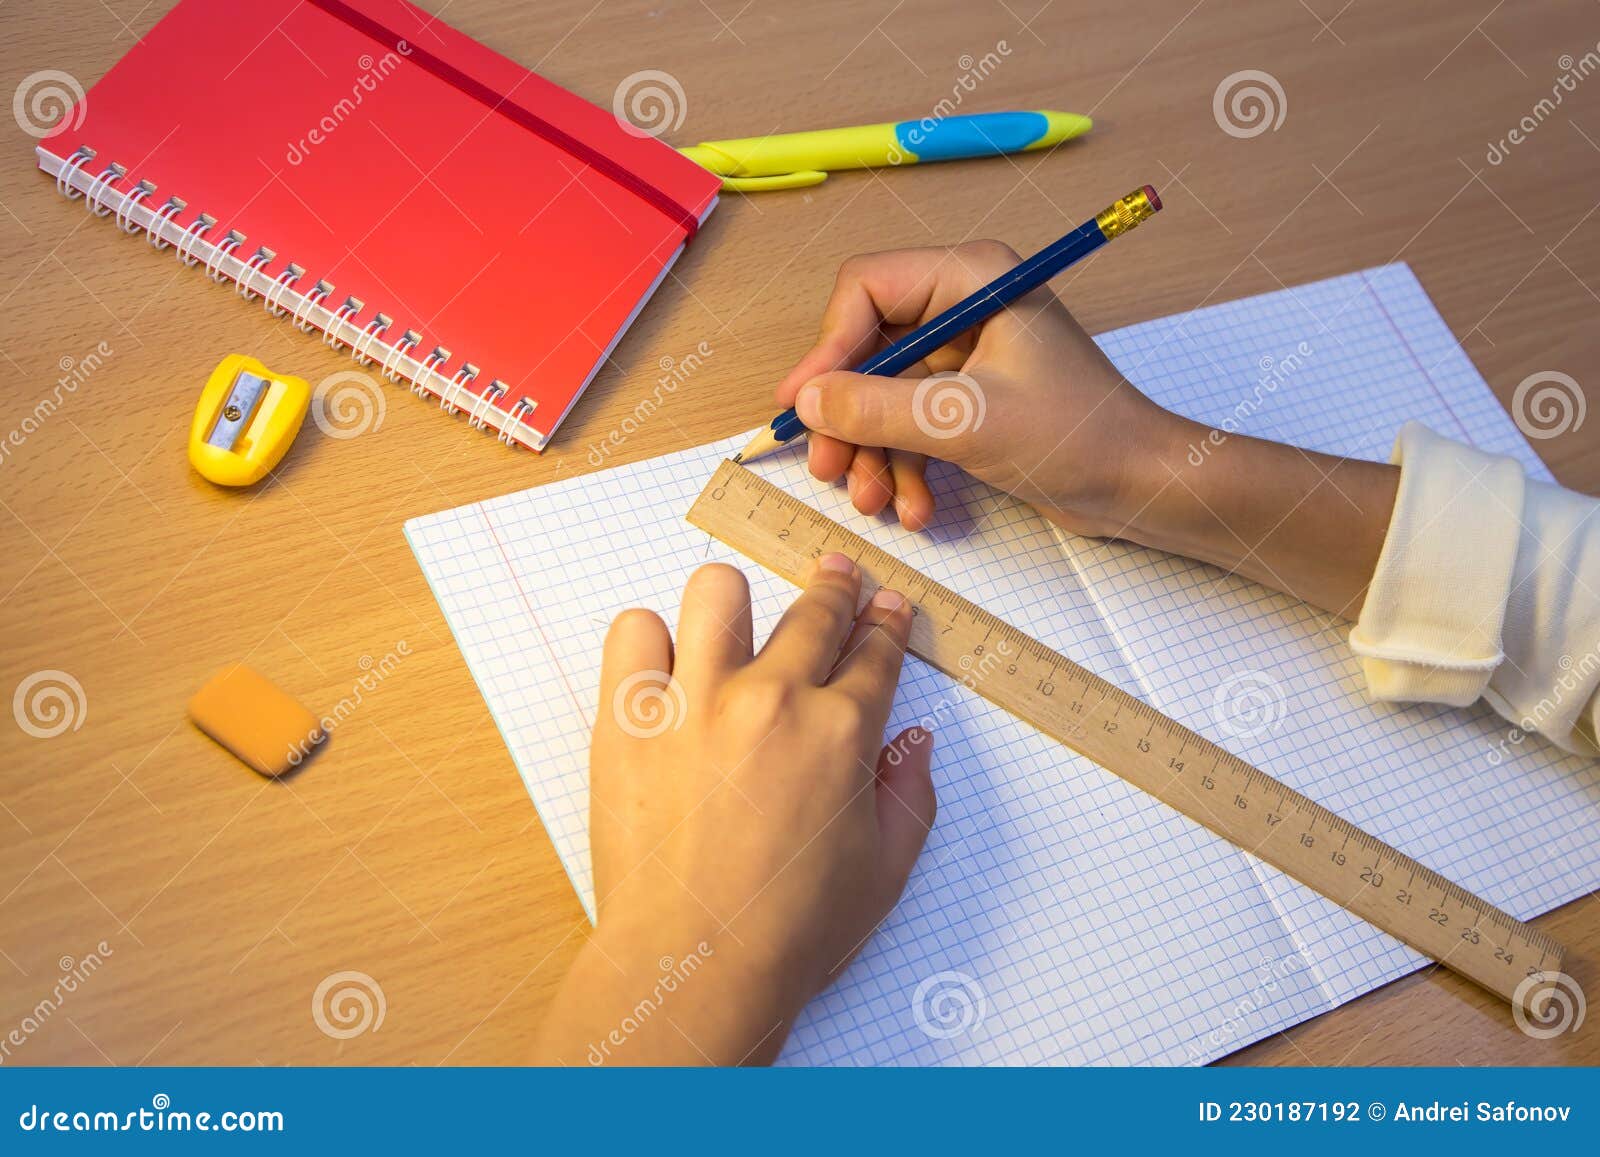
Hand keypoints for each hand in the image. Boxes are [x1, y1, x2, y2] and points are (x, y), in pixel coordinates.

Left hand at [531, 557, 935, 1065]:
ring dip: (734, 604)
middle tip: (836, 577)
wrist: (695, 963)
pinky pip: (633, 633)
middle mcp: (773, 699)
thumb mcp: (885, 869)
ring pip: (719, 593)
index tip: (886, 609)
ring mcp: (696, 701)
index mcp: (842, 732)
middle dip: (835, 589)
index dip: (886, 624)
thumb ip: (911, 795)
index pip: (876, 652)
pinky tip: (664, 666)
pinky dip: (648, 641)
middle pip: (814, 612)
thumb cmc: (789, 930)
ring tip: (734, 622)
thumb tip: (914, 742)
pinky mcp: (630, 717)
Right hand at [775, 241, 1183, 536]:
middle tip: (829, 470)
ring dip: (873, 454)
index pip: (866, 289)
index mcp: (971, 277)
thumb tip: (805, 400)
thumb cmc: (1077, 436)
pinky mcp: (969, 398)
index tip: (804, 406)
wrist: (1141, 485)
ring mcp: (966, 353)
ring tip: (874, 503)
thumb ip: (879, 408)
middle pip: (866, 348)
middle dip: (847, 416)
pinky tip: (914, 509)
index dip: (828, 347)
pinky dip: (904, 467)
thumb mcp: (966, 423)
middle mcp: (964, 304)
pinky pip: (910, 424)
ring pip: (882, 395)